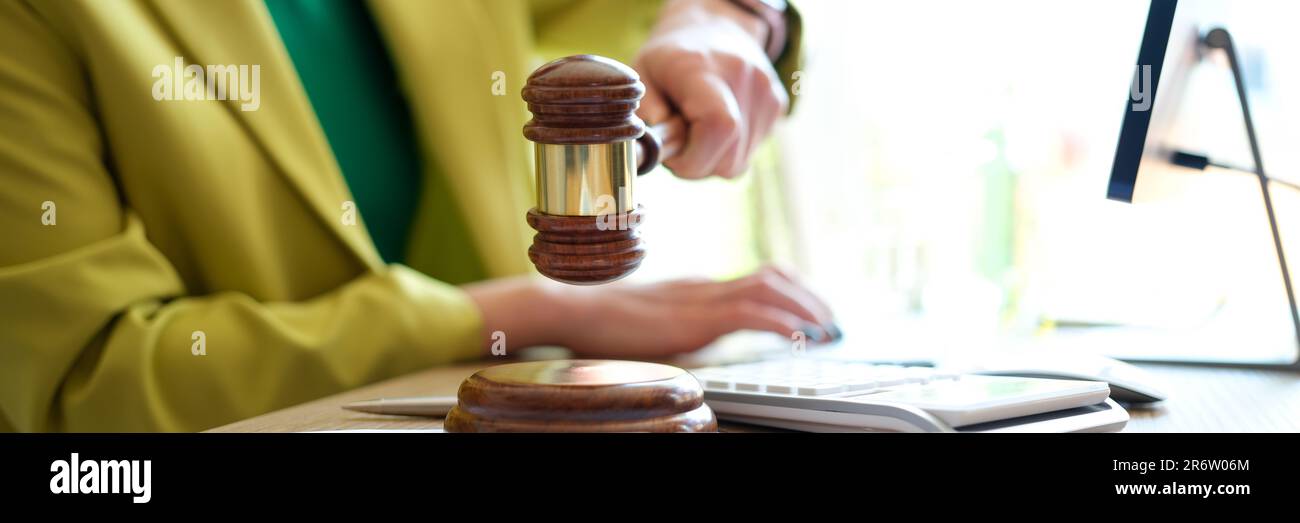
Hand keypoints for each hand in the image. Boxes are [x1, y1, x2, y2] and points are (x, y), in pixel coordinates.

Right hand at [464, 266, 837, 359]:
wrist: (568, 308)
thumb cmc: (597, 323)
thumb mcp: (650, 325)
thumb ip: (676, 328)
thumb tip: (694, 341)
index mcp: (696, 288)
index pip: (759, 279)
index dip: (794, 293)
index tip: (814, 314)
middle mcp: (704, 286)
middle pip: (773, 278)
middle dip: (810, 300)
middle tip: (833, 323)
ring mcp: (699, 298)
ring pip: (770, 289)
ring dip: (805, 309)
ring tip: (826, 330)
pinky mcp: (692, 317)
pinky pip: (750, 314)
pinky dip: (782, 323)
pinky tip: (798, 338)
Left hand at [635, 0, 788, 178]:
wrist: (714, 27)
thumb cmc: (670, 59)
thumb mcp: (642, 78)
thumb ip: (647, 117)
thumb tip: (659, 151)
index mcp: (703, 68)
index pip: (718, 127)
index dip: (692, 159)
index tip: (671, 154)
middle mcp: (743, 77)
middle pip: (729, 158)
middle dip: (698, 165)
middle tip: (680, 143)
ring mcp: (766, 92)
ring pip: (739, 163)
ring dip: (713, 159)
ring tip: (697, 130)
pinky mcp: (778, 105)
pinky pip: (750, 152)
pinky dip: (729, 150)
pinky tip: (716, 125)